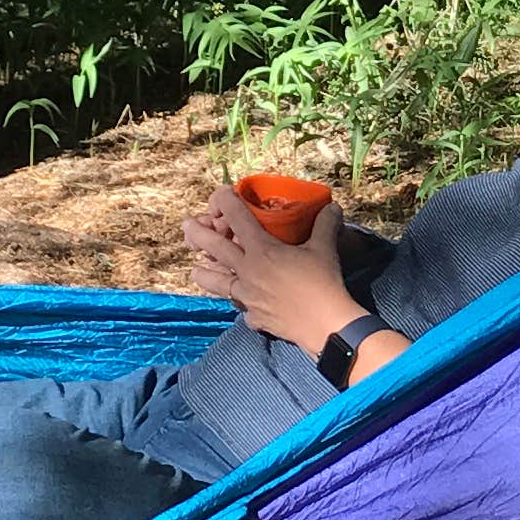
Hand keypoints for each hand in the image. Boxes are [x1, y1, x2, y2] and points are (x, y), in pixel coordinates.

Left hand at [182, 186, 364, 359]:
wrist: (325, 326)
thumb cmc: (323, 283)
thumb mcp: (325, 249)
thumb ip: (325, 224)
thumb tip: (332, 207)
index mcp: (262, 250)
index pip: (238, 218)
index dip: (226, 202)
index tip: (219, 193)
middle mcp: (248, 271)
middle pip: (215, 249)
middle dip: (198, 234)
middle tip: (186, 226)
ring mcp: (248, 297)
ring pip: (217, 284)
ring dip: (205, 275)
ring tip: (196, 270)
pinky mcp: (254, 317)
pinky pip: (242, 309)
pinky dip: (242, 305)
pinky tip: (244, 305)